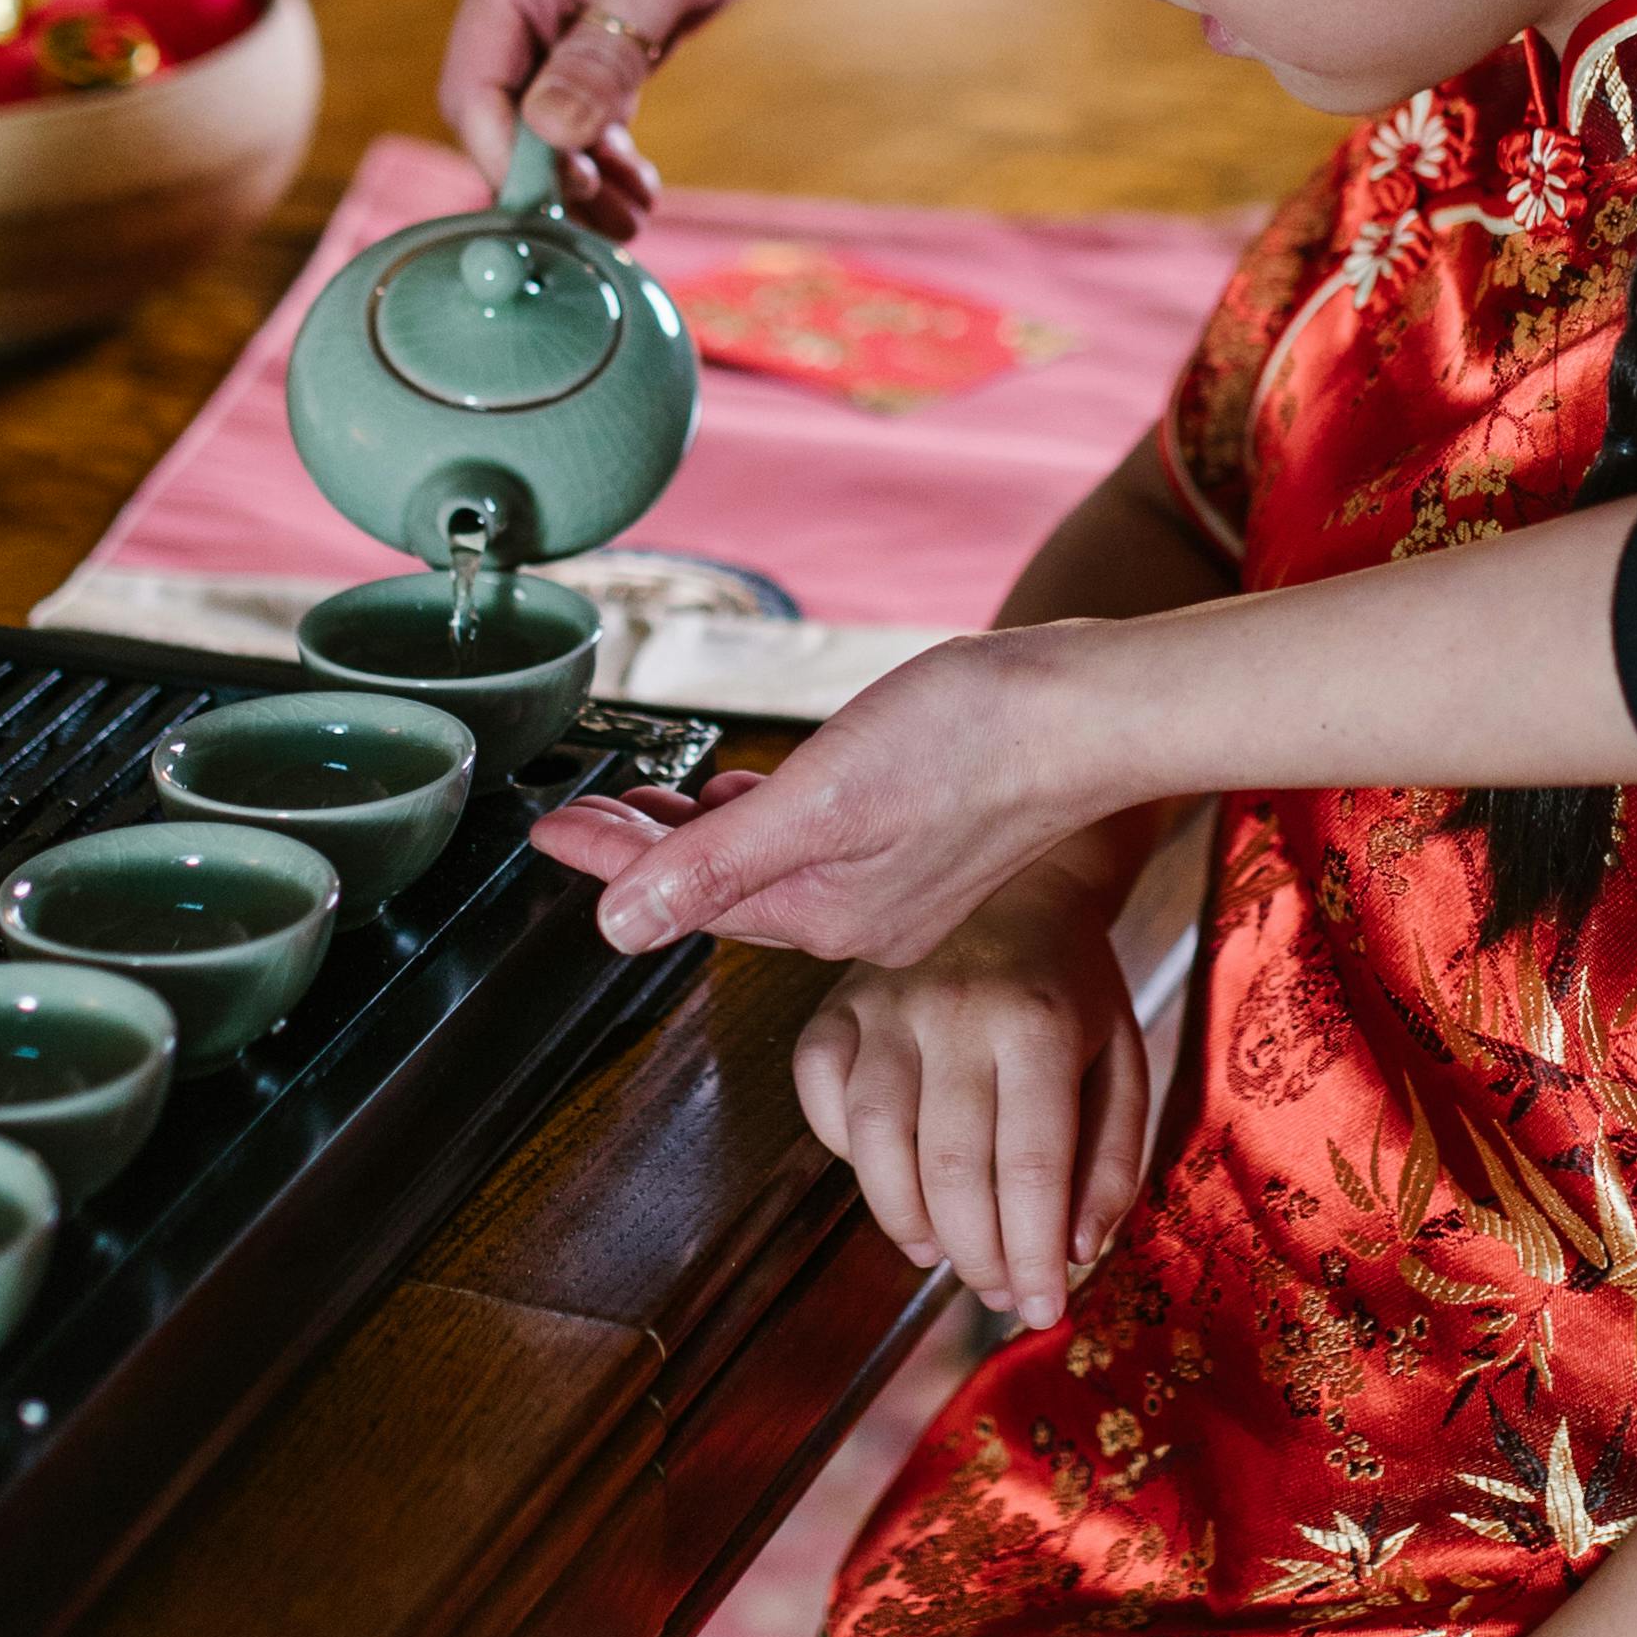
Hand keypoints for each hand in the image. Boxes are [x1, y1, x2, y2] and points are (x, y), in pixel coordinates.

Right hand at [437, 0, 1042, 237]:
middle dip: (547, 178)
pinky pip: (588, 99)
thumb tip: (548, 130)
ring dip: (582, 172)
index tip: (552, 214)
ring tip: (632, 223)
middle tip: (600, 235)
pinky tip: (640, 182)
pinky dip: (608, 145)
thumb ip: (604, 49)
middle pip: (505, 108)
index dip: (505, 157)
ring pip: (549, 114)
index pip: (475, 82)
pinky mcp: (610, 19)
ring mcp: (566, 4)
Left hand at [581, 625, 1142, 965]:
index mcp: (823, 912)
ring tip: (651, 804)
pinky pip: (816, 843)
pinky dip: (767, 820)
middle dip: (644, 853)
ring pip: (766, 865)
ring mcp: (894, 880)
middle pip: (719, 889)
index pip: (683, 897)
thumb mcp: (822, 800)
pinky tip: (758, 792)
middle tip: (584, 817)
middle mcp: (856, 912)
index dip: (607, 858)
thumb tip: (619, 926)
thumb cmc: (972, 743)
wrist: (1090, 711)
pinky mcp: (925, 839)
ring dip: (701, 837)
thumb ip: (714, 865)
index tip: (546, 830)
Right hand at [791, 870, 1149, 1330]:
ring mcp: (884, 1006)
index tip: (1041, 1313)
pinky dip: (843, 1155)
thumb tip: (1072, 1250)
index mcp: (1038, 1024)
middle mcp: (953, 1012)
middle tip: (994, 1291)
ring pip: (873, 1143)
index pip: (1030, 1169)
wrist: (1013, 886)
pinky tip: (889, 1176)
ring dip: (904, 1221)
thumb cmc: (1073, 992)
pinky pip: (819, 1097)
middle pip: (950, 1169)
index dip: (1031, 1256)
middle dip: (974, 1255)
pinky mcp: (834, 1007)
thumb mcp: (1122, 1063)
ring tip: (939, 1252)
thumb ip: (1110, 1160)